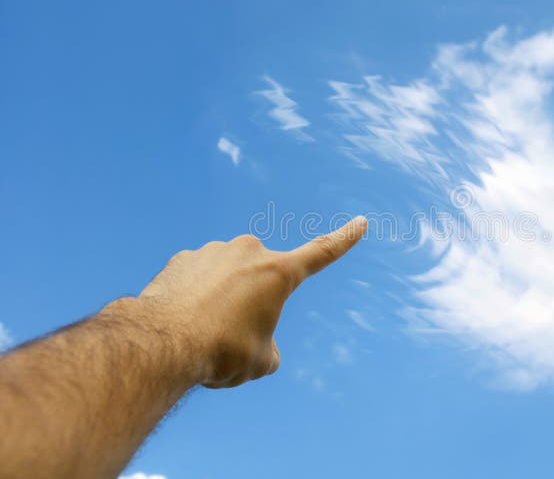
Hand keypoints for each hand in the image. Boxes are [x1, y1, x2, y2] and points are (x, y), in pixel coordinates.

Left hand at [110, 216, 367, 387]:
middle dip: (253, 302)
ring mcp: (213, 251)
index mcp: (279, 272)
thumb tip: (254, 338)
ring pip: (228, 279)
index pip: (322, 252)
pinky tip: (180, 320)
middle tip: (233, 334)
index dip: (344, 239)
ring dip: (222, 300)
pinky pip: (198, 279)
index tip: (361, 222)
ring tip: (202, 332)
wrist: (160, 343)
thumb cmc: (220, 352)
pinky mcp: (183, 258)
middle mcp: (249, 251)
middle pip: (262, 280)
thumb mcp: (260, 362)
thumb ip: (267, 345)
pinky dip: (195, 298)